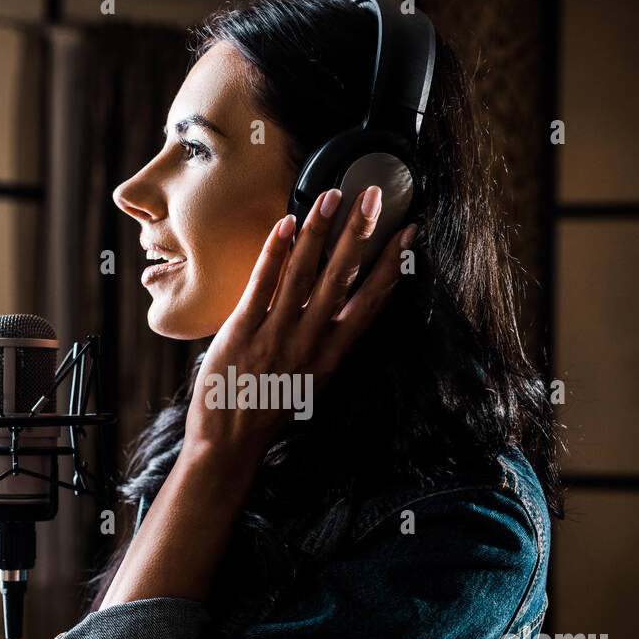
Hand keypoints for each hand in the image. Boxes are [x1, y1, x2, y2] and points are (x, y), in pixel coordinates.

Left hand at [183, 184, 417, 469]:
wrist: (230, 444)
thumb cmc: (270, 411)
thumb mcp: (313, 380)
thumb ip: (326, 342)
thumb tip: (339, 307)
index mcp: (333, 354)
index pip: (372, 301)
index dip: (392, 264)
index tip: (408, 233)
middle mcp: (312, 341)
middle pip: (344, 277)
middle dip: (361, 232)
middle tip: (375, 195)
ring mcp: (278, 334)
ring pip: (305, 273)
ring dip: (320, 230)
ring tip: (332, 196)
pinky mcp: (243, 331)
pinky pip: (263, 283)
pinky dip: (275, 252)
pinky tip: (286, 223)